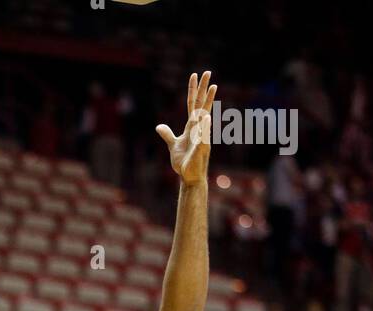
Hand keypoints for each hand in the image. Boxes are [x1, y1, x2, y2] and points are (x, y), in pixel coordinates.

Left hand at [157, 71, 216, 185]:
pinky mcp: (201, 147)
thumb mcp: (173, 145)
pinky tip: (206, 116)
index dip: (193, 90)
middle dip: (204, 88)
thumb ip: (167, 134)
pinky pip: (203, 135)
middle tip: (208, 72)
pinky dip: (205, 126)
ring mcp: (202, 136)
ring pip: (205, 115)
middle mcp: (199, 128)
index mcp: (192, 126)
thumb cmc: (184, 162)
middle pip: (201, 104)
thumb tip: (159, 126)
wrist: (189, 177)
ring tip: (213, 87)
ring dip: (209, 102)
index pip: (193, 104)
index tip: (194, 76)